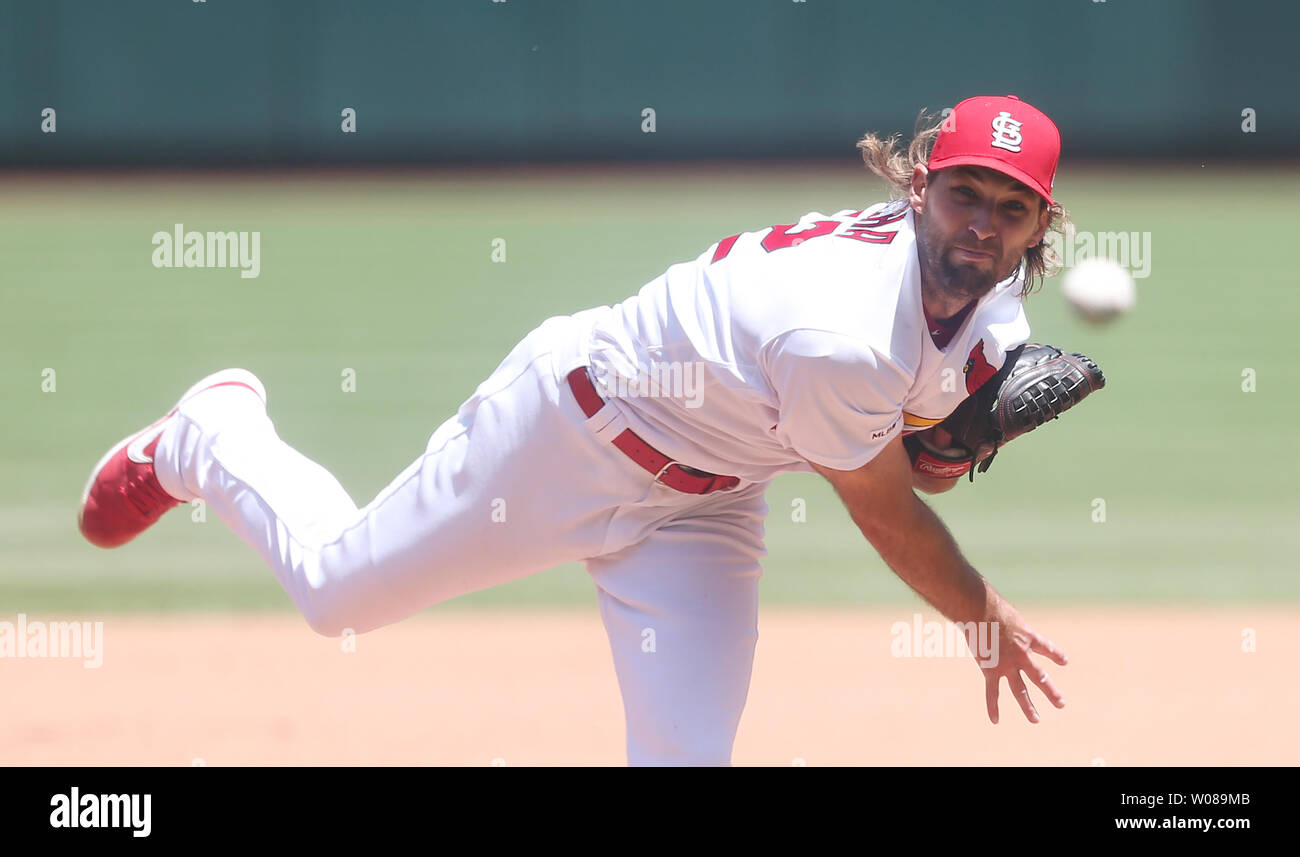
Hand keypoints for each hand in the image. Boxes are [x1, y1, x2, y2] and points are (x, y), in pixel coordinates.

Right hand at [979, 600, 1067, 723]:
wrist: (979, 608)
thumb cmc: (989, 604)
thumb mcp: (1007, 612)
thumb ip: (1007, 622)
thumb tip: (1000, 620)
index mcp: (1028, 637)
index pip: (1046, 648)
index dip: (1056, 655)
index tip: (1064, 661)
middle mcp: (1022, 654)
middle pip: (1039, 677)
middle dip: (1050, 691)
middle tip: (1061, 704)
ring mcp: (1007, 664)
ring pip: (1020, 690)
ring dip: (1028, 706)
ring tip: (1035, 719)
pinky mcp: (990, 669)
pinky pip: (993, 692)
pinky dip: (993, 706)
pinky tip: (996, 720)